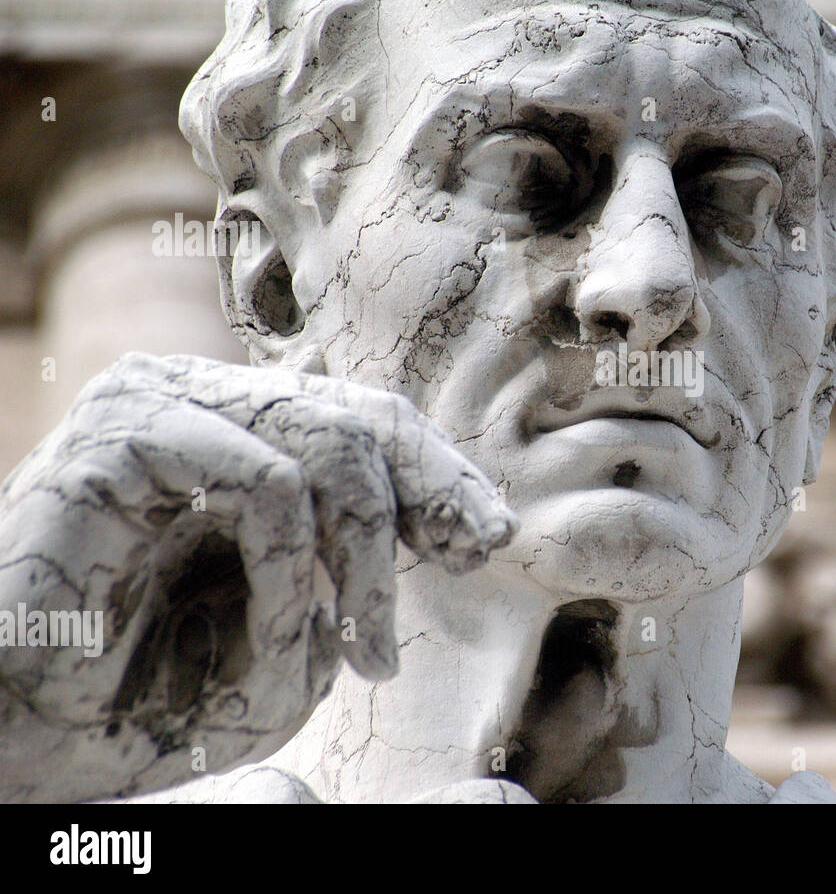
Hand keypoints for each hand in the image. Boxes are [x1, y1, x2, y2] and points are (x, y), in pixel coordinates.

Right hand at [0, 353, 514, 801]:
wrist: (21, 737)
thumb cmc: (148, 694)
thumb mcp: (293, 630)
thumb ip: (360, 568)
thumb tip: (461, 523)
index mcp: (234, 430)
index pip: (367, 419)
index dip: (439, 472)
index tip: (489, 534)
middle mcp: (199, 399)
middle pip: (362, 414)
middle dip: (431, 492)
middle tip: (465, 564)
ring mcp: (158, 404)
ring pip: (328, 442)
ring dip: (363, 558)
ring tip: (366, 651)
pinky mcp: (122, 435)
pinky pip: (264, 483)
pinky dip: (292, 571)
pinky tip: (285, 636)